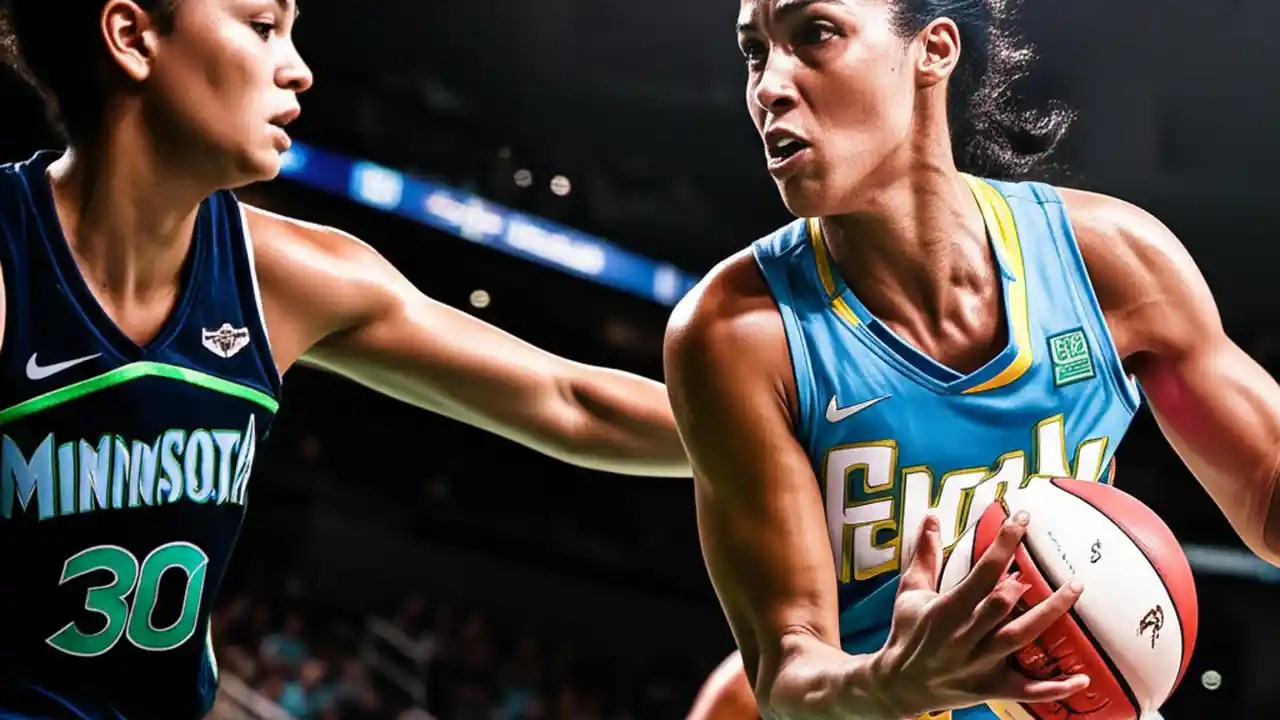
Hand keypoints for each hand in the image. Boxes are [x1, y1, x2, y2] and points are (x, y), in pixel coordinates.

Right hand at [868, 513, 1086, 717]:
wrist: (898, 685)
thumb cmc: (907, 632)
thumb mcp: (910, 592)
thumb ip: (925, 556)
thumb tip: (932, 518)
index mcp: (945, 610)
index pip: (980, 574)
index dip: (1003, 545)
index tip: (1020, 520)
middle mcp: (963, 637)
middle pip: (1000, 606)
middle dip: (1025, 581)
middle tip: (1051, 559)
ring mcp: (979, 664)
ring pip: (1019, 638)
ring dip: (1049, 614)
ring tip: (1074, 589)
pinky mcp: (990, 687)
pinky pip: (1028, 690)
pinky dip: (1055, 687)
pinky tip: (1081, 679)